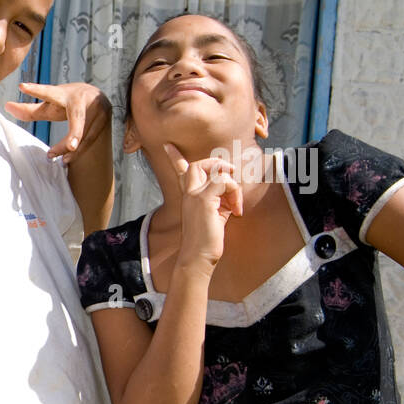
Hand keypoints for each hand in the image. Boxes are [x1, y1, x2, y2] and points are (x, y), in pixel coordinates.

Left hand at [3, 81, 111, 164]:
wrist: (97, 97)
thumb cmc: (66, 102)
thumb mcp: (50, 105)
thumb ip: (30, 109)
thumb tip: (6, 106)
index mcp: (64, 93)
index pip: (48, 92)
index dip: (36, 90)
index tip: (22, 86)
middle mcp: (82, 99)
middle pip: (76, 119)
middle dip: (75, 133)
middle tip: (70, 146)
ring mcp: (96, 109)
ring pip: (82, 134)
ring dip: (68, 148)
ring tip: (55, 157)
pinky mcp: (105, 119)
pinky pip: (90, 140)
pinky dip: (78, 151)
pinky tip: (67, 159)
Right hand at [166, 142, 240, 270]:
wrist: (198, 257)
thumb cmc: (207, 241)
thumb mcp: (216, 215)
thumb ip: (221, 200)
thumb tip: (232, 190)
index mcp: (189, 197)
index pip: (181, 171)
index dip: (175, 157)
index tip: (168, 145)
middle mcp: (189, 194)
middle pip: (198, 164)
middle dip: (217, 164)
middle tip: (230, 174)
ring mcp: (195, 196)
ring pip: (216, 171)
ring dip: (232, 184)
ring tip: (236, 203)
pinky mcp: (204, 200)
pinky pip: (225, 182)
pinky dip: (235, 193)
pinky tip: (236, 210)